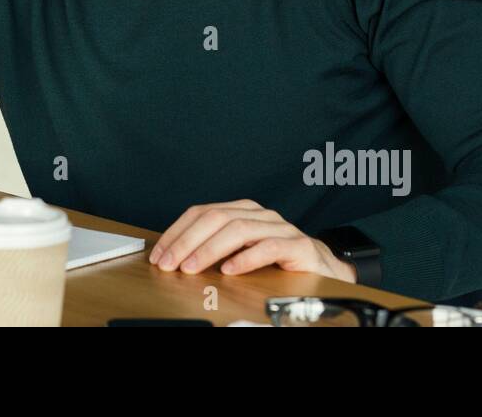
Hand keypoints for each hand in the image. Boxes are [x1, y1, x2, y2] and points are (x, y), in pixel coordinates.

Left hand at [148, 200, 357, 281]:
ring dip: (209, 250)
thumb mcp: (239, 251)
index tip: (159, 253)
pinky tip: (230, 270)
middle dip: (187, 241)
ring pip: (238, 230)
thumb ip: (214, 249)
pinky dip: (246, 258)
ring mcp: (279, 227)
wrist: (321, 268)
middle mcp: (259, 214)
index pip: (201, 212)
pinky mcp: (297, 246)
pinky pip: (269, 248)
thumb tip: (175, 257)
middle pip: (216, 218)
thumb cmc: (276, 261)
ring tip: (191, 267)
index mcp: (242, 210)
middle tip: (169, 263)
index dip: (177, 232)